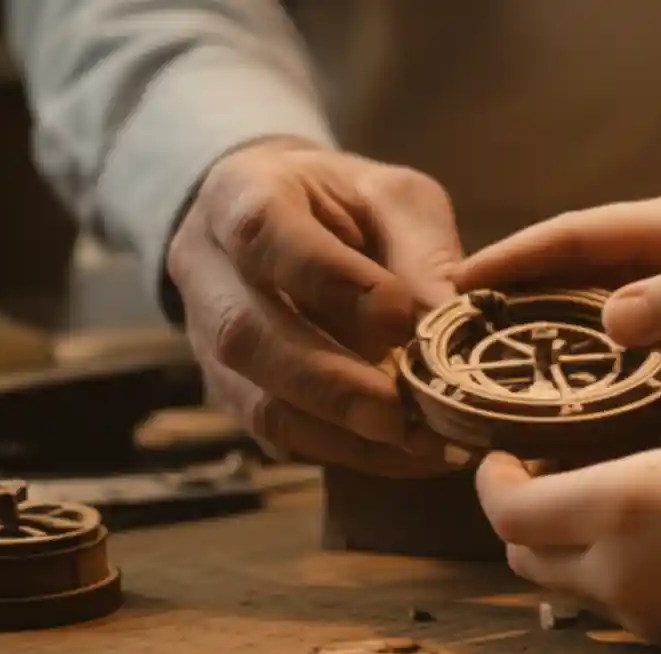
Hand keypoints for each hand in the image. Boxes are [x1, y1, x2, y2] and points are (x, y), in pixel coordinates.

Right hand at [167, 138, 463, 476]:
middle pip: (245, 335)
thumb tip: (456, 323)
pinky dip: (342, 450)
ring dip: (337, 430)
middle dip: (329, 381)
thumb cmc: (348, 203)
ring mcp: (207, 339)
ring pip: (253, 399)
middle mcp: (204, 268)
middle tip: (401, 411)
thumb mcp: (394, 200)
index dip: (331, 282)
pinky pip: (275, 434)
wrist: (289, 220)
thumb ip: (421, 253)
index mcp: (238, 193)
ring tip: (412, 442)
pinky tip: (401, 455)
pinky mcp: (230, 391)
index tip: (400, 318)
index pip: (264, 236)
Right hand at [454, 192, 660, 353]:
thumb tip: (607, 320)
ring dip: (551, 304)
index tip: (461, 282)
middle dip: (518, 280)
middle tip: (462, 320)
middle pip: (576, 254)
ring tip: (500, 342)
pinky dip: (596, 327)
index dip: (515, 257)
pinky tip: (580, 360)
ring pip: (600, 281)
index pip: (574, 234)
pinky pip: (633, 307)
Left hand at [476, 330, 660, 650]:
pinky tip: (647, 537)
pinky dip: (605, 572)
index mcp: (619, 506)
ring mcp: (647, 612)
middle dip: (518, 517)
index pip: (510, 513)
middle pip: (523, 559)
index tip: (502, 455)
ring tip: (592, 501)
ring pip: (566, 586)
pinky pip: (613, 606)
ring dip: (559, 547)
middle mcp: (619, 571)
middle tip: (539, 475)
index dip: (493, 485)